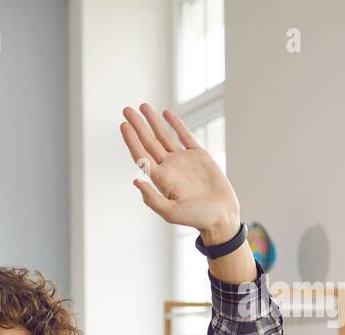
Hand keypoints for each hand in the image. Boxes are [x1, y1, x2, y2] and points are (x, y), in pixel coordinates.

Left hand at [120, 103, 239, 242]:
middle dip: (137, 125)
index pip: (141, 155)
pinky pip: (184, 136)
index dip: (131, 140)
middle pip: (148, 141)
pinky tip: (166, 114)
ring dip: (153, 121)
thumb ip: (152, 198)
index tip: (123, 125)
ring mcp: (183, 160)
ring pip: (164, 135)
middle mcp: (169, 167)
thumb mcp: (170, 212)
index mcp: (160, 179)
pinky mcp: (199, 155)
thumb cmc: (196, 218)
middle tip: (126, 110)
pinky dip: (176, 124)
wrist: (220, 215)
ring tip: (143, 107)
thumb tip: (135, 180)